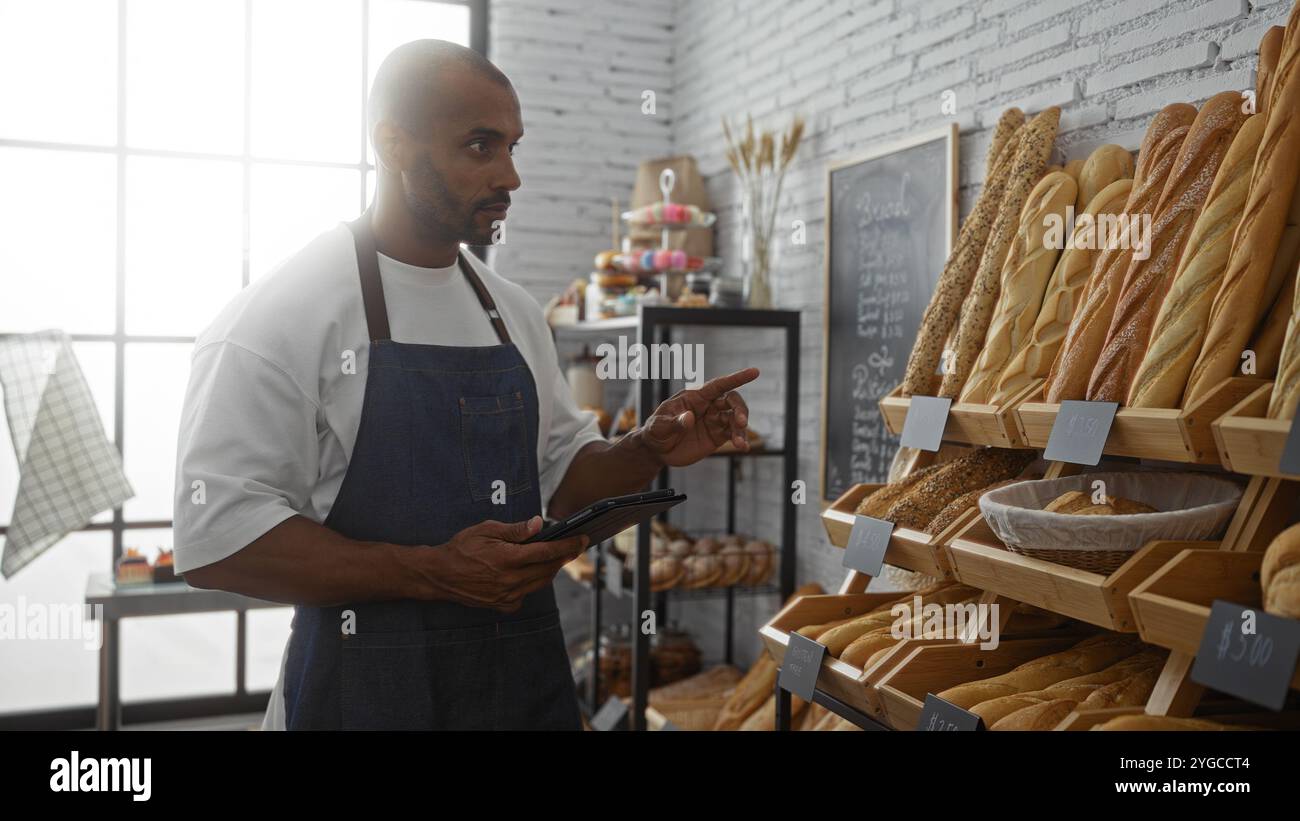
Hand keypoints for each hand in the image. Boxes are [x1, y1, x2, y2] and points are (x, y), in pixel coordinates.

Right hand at [427, 516, 587, 611]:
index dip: (568, 545)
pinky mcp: (503, 605)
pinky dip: (533, 582)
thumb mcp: (486, 530)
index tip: (582, 539)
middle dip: (565, 557)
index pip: (547, 552)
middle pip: (549, 569)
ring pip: (541, 582)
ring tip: (558, 556)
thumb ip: (515, 530)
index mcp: (507, 559)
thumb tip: (539, 524)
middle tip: (575, 546)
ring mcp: (507, 596)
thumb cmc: (461, 548)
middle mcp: (510, 580)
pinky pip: (527, 593)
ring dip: (552, 569)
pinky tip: (530, 571)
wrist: (439, 575)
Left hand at [637, 367, 758, 466]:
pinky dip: (741, 440)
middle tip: (741, 423)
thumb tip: (689, 418)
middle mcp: (708, 406)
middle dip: (740, 409)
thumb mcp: (658, 426)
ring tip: (740, 443)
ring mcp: (714, 421)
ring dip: (741, 428)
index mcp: (694, 397)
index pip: (718, 385)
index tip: (754, 372)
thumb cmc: (655, 431)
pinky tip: (743, 447)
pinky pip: (734, 434)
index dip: (736, 378)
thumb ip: (674, 422)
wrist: (657, 450)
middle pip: (732, 401)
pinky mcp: (718, 436)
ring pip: (735, 419)